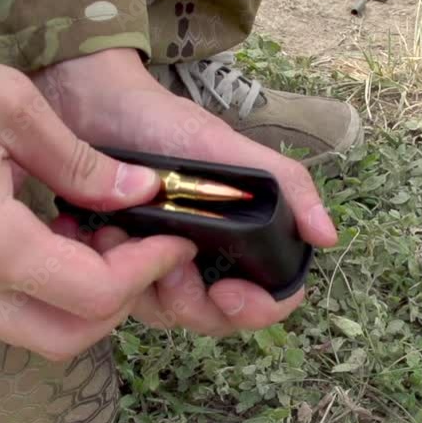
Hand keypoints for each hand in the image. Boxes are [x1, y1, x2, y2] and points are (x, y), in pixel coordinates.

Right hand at [0, 6, 198, 360]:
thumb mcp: (10, 104)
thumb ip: (82, 162)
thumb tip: (138, 190)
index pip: (91, 295)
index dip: (146, 271)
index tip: (171, 238)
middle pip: (65, 339)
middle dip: (118, 304)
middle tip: (137, 249)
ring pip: (29, 333)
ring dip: (78, 300)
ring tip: (95, 236)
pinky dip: (38, 290)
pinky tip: (51, 235)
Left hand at [32, 48, 338, 336]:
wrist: (93, 104)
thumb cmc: (164, 123)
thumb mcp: (227, 147)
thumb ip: (285, 183)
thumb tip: (328, 236)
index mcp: (243, 238)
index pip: (268, 299)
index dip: (256, 308)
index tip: (228, 291)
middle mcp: (207, 260)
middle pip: (215, 318)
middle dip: (192, 300)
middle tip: (170, 260)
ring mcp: (163, 266)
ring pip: (167, 314)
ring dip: (147, 283)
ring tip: (125, 234)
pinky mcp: (121, 266)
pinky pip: (123, 298)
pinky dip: (113, 274)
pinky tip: (102, 236)